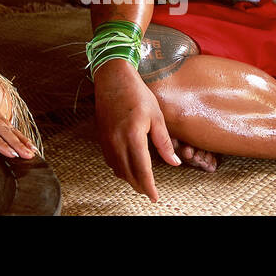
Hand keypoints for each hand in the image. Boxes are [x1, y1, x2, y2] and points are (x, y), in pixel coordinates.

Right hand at [93, 60, 178, 201]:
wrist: (112, 78)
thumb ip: (164, 142)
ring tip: (140, 181)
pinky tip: (127, 165)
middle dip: (140, 186)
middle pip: (128, 174)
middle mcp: (117, 141)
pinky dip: (119, 168)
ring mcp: (106, 139)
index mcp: (133, 136)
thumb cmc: (136, 94)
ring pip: (117, 169)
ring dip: (129, 178)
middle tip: (150, 192)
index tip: (155, 197)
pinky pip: (110, 160)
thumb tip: (174, 162)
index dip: (149, 187)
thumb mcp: (156, 116)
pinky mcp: (101, 136)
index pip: (142, 170)